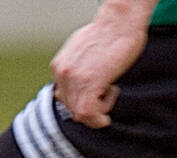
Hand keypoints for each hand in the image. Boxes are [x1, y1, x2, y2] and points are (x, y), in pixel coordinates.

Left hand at [50, 2, 153, 127]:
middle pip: (71, 109)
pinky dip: (102, 113)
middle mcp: (61, 73)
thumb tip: (82, 85)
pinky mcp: (88, 82)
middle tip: (107, 91)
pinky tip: (113, 91)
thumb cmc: (108, 36)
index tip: (98, 95)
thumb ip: (77, 70)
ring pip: (80, 114)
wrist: (118, 23)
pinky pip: (89, 113)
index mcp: (58, 67)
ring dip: (99, 110)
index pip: (65, 99)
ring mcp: (73, 78)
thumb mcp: (83, 53)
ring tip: (110, 89)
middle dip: (92, 108)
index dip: (83, 101)